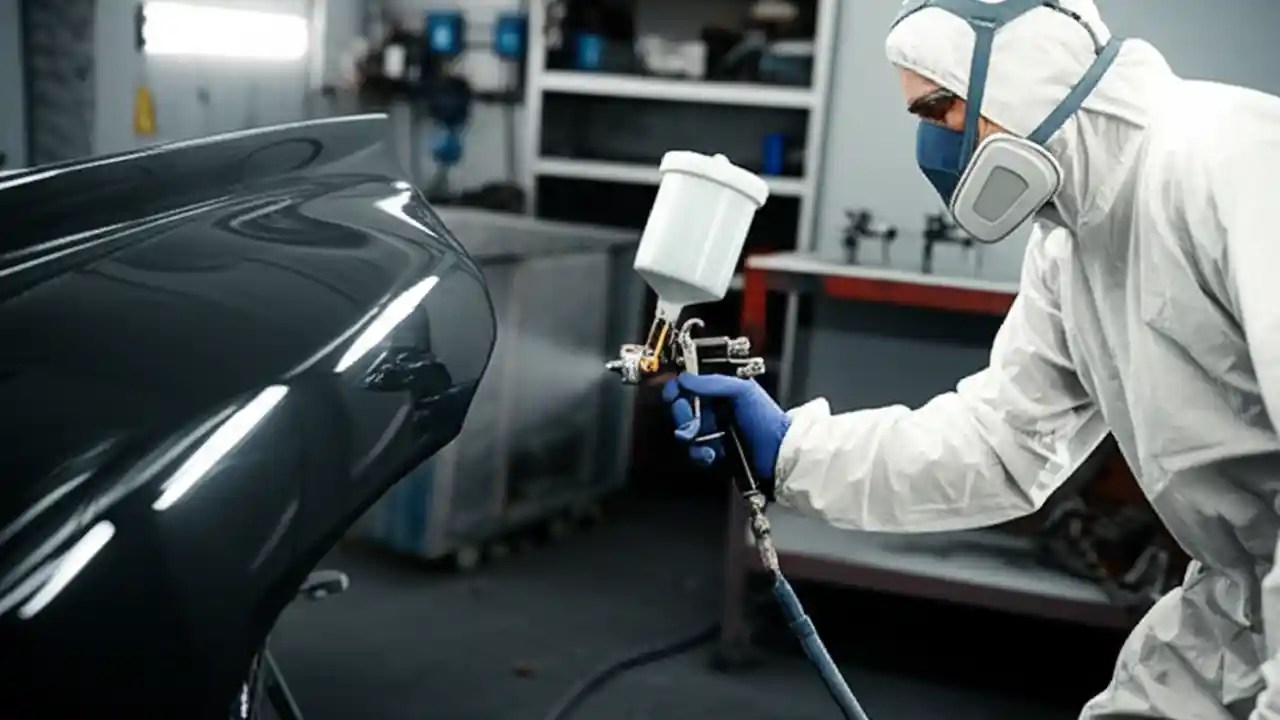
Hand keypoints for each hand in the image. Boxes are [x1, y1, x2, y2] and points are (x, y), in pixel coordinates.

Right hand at [662, 373, 790, 481]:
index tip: (674, 396)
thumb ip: (712, 383)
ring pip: (685, 432)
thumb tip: (684, 378)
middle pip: (682, 408)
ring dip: (692, 438)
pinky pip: (695, 451)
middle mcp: (714, 408)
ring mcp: (713, 431)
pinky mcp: (713, 451)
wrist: (778, 454)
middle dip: (683, 416)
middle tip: (691, 423)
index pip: (688, 384)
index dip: (677, 389)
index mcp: (721, 389)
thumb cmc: (766, 420)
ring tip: (706, 443)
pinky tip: (712, 455)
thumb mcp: (742, 391)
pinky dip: (700, 454)